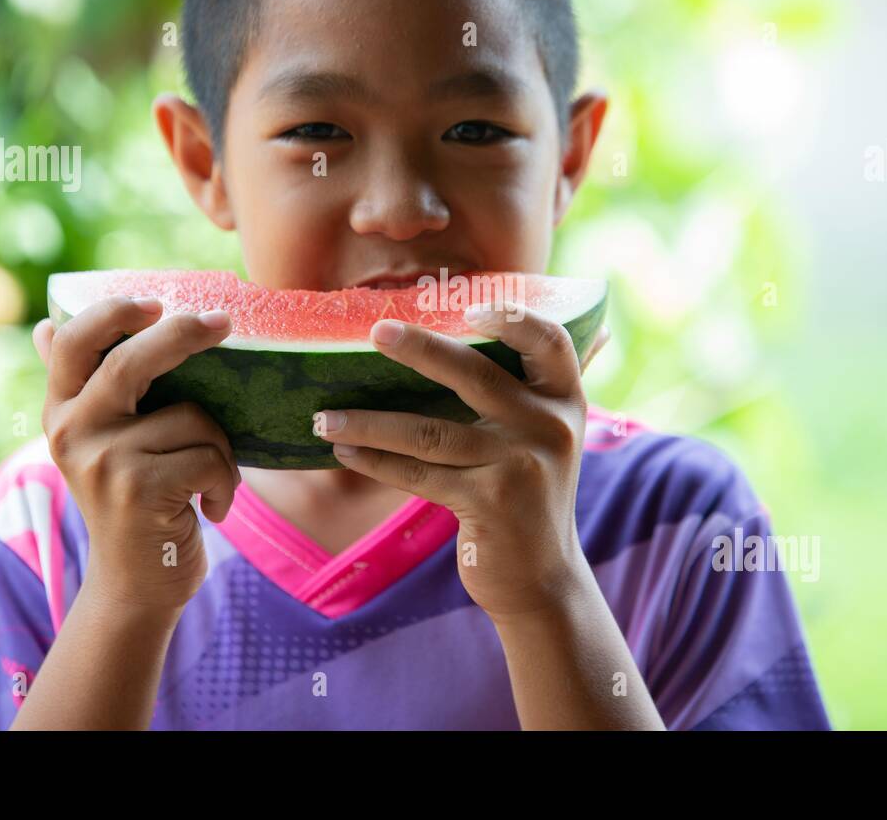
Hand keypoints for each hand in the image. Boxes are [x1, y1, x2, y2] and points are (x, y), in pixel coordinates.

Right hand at [32, 297, 240, 615]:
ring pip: (192, 418)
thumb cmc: (134, 504)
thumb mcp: (101, 445)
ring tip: (209, 483)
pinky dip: (226, 484)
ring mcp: (103, 463)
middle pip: (129, 363)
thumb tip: (41, 325)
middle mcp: (72, 433)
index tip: (154, 301)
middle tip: (224, 322)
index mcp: (63, 413)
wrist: (136, 587)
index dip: (111, 312)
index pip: (71, 343)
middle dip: (182, 335)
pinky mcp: (138, 491)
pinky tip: (212, 509)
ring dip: (222, 450)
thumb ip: (82, 388)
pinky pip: (209, 458)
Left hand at [312, 302, 610, 621]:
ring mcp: (519, 466)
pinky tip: (343, 451)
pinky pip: (418, 474)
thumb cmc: (528, 492)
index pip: (550, 341)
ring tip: (323, 415)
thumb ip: (525, 386)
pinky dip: (375, 460)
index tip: (469, 308)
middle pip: (476, 375)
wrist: (542, 579)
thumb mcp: (542, 436)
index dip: (514, 317)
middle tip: (375, 332)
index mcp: (564, 400)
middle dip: (420, 349)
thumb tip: (489, 316)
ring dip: (369, 421)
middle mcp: (548, 428)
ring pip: (431, 431)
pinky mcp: (489, 504)